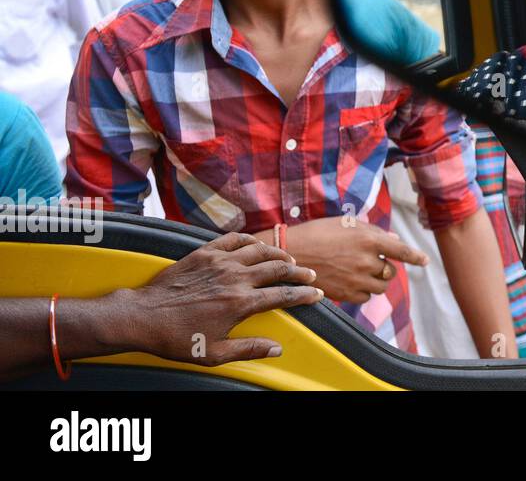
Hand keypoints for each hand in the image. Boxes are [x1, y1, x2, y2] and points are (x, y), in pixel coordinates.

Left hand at [118, 232, 322, 365]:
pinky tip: (258, 245)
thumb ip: (248, 349)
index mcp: (240, 303)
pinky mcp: (204, 252)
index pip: (283, 295)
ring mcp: (219, 262)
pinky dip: (252, 240)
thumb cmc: (175, 339)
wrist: (142, 316)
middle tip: (310, 275)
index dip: (304, 295)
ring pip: (261, 250)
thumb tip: (276, 348)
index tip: (317, 295)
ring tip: (289, 259)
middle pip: (278, 268)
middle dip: (299, 271)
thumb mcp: (213, 354)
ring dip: (280, 254)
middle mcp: (234, 278)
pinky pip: (235, 239)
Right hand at [280, 217, 429, 303]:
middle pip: (390, 271)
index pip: (401, 251)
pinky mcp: (346, 294)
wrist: (290, 254)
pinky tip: (351, 281)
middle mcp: (366, 260)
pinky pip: (366, 297)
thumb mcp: (346, 223)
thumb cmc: (318, 233)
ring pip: (380, 286)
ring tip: (360, 271)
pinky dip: (364, 291)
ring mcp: (356, 279)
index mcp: (368, 239)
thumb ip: (373, 232)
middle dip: (385, 267)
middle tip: (370, 262)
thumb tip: (394, 239)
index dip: (416, 257)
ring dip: (376, 280)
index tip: (426, 261)